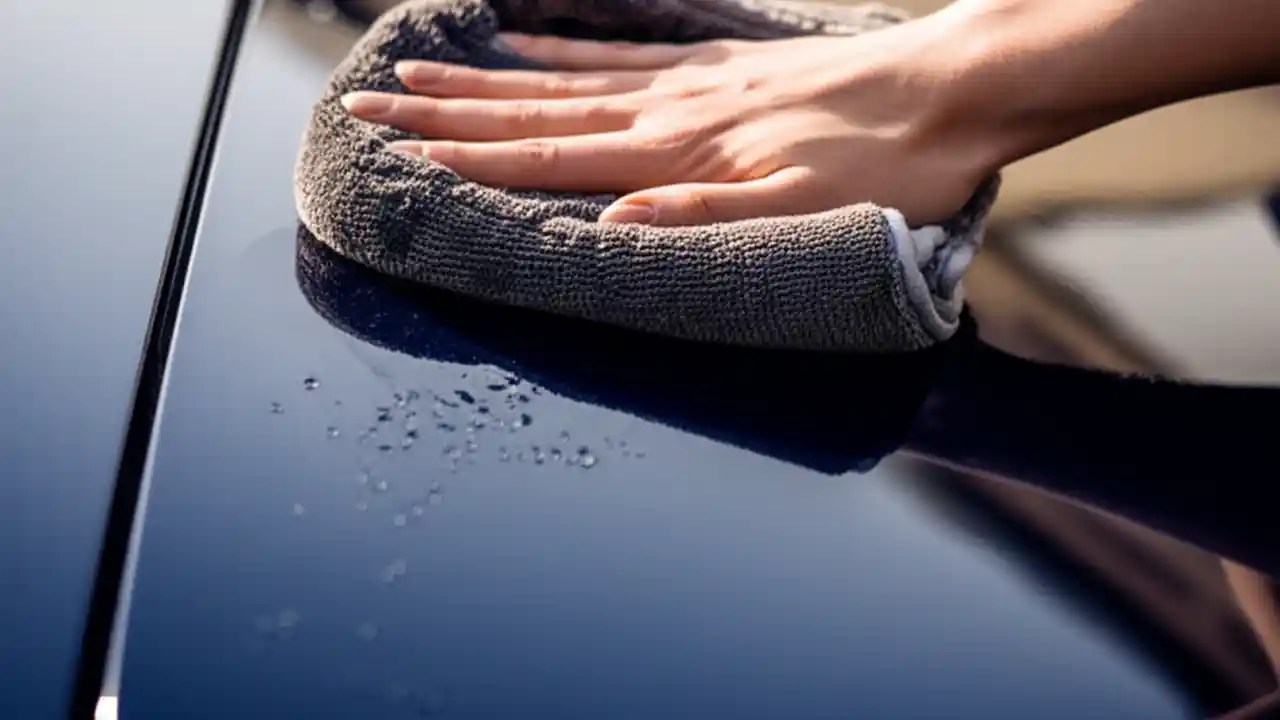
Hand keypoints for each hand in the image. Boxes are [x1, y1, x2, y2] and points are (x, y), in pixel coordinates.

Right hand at [342, 21, 999, 225]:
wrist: (953, 87)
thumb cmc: (889, 164)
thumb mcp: (809, 211)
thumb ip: (708, 219)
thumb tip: (616, 224)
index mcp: (679, 155)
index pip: (551, 158)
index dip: (470, 157)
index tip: (400, 149)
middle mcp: (668, 110)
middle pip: (536, 112)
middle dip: (448, 113)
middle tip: (371, 102)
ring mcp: (689, 81)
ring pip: (565, 78)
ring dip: (487, 80)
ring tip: (422, 69)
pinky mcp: (717, 65)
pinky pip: (620, 52)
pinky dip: (565, 47)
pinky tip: (531, 39)